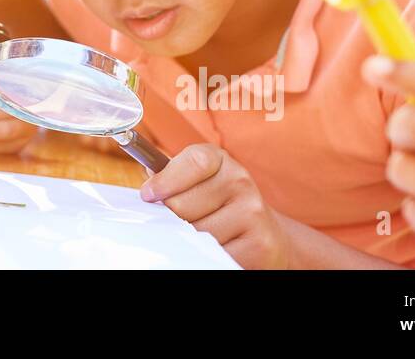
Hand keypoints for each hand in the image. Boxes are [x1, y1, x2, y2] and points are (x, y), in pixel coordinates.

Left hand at [142, 143, 290, 268]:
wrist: (266, 233)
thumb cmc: (220, 205)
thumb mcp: (199, 181)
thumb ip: (171, 176)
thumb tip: (148, 178)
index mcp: (222, 161)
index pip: (195, 161)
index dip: (166, 179)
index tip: (148, 194)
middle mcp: (241, 181)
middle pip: (182, 204)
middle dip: (173, 216)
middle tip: (180, 220)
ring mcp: (252, 212)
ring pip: (196, 232)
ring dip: (191, 238)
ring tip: (202, 233)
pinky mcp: (259, 244)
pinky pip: (214, 254)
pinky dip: (207, 254)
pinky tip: (216, 247)